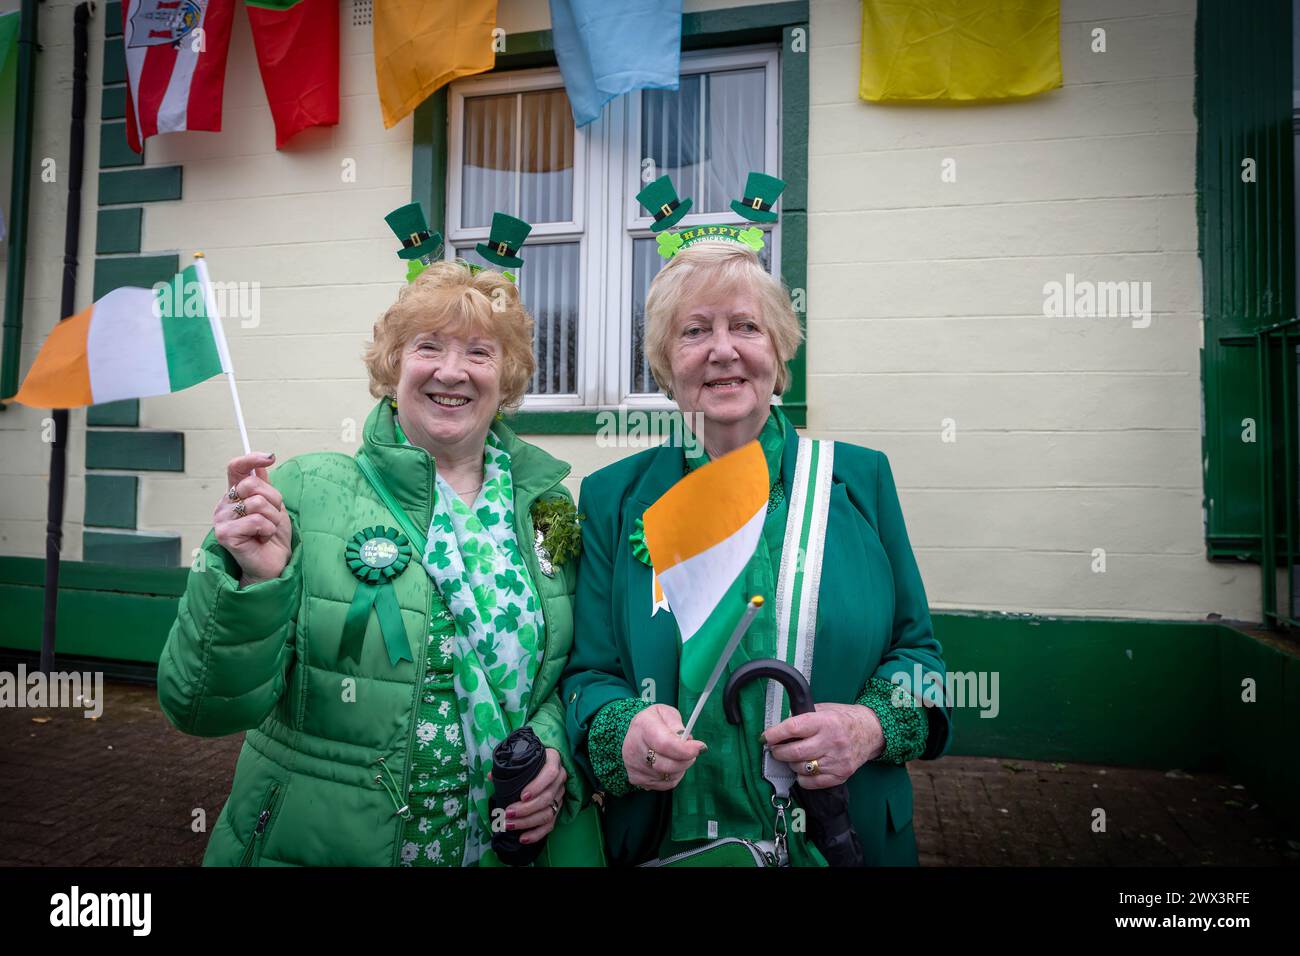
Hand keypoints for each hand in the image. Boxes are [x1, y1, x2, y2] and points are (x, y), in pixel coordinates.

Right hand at [213, 452, 290, 585]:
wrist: (274, 563)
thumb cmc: (272, 536)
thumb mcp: (274, 505)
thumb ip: (265, 485)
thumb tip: (263, 461)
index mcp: (234, 495)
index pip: (235, 468)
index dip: (251, 459)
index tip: (270, 457)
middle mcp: (224, 505)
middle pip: (251, 484)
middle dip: (273, 500)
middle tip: (273, 517)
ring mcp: (221, 520)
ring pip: (256, 503)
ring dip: (272, 518)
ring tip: (267, 530)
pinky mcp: (224, 534)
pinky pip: (255, 521)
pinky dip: (267, 530)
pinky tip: (262, 539)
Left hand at [504, 748, 567, 844]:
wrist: (541, 764)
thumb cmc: (529, 760)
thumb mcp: (520, 758)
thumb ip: (507, 767)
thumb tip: (491, 776)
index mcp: (553, 760)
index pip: (550, 773)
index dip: (537, 786)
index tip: (522, 796)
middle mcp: (559, 779)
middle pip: (547, 797)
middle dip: (526, 809)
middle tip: (507, 813)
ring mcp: (560, 795)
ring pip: (548, 813)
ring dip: (528, 822)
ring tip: (509, 825)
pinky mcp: (557, 809)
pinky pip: (550, 825)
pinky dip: (536, 834)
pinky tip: (523, 838)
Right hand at [623, 704, 705, 790]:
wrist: (635, 733)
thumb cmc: (655, 721)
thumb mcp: (666, 713)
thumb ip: (677, 724)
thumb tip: (686, 740)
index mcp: (642, 725)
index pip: (664, 744)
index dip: (685, 749)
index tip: (700, 747)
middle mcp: (633, 747)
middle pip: (666, 765)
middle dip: (686, 760)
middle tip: (692, 752)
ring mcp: (632, 765)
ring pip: (667, 776)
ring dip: (680, 768)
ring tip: (677, 756)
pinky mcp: (635, 778)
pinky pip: (664, 784)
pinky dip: (672, 776)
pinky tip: (668, 765)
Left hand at [763, 702, 883, 789]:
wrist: (871, 731)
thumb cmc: (843, 718)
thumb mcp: (823, 709)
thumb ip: (802, 716)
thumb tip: (779, 727)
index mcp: (825, 721)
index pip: (793, 728)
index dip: (774, 734)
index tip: (765, 737)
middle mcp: (832, 741)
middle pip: (795, 752)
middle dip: (778, 752)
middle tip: (775, 749)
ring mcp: (837, 760)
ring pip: (801, 768)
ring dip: (791, 764)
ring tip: (793, 757)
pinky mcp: (840, 775)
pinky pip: (812, 782)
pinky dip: (802, 778)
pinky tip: (803, 769)